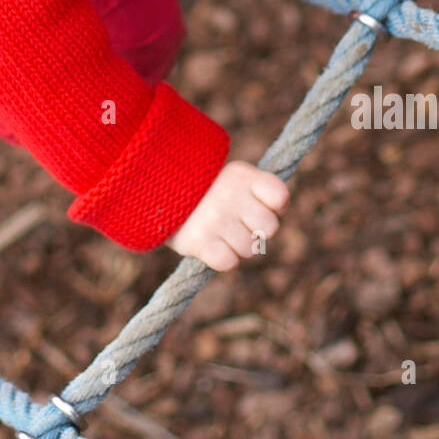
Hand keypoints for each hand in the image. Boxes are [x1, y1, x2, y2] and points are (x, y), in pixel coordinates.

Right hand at [164, 160, 289, 271]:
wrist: (157, 190)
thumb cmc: (205, 188)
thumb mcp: (232, 176)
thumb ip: (259, 191)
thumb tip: (278, 212)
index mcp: (242, 175)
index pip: (280, 196)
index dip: (276, 206)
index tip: (260, 204)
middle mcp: (230, 194)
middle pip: (270, 228)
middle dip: (257, 230)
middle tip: (238, 223)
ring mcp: (214, 218)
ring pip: (250, 249)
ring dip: (238, 246)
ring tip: (221, 233)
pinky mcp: (199, 242)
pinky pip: (229, 263)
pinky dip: (223, 259)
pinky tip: (212, 245)